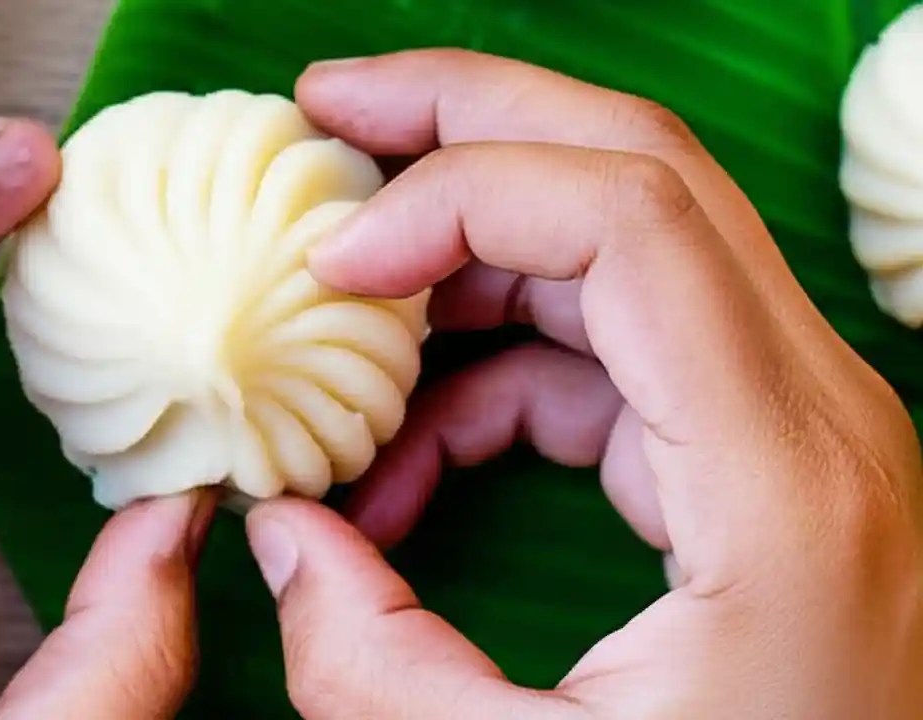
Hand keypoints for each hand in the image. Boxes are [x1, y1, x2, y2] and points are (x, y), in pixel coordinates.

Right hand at [246, 50, 922, 718]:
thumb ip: (374, 669)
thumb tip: (284, 537)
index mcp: (781, 478)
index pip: (628, 216)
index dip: (456, 198)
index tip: (332, 264)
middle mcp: (810, 409)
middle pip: (637, 163)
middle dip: (465, 119)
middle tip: (329, 112)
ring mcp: (789, 415)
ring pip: (623, 237)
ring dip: (469, 254)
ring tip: (344, 316)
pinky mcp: (750, 447)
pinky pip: (609, 346)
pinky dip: (494, 372)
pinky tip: (413, 458)